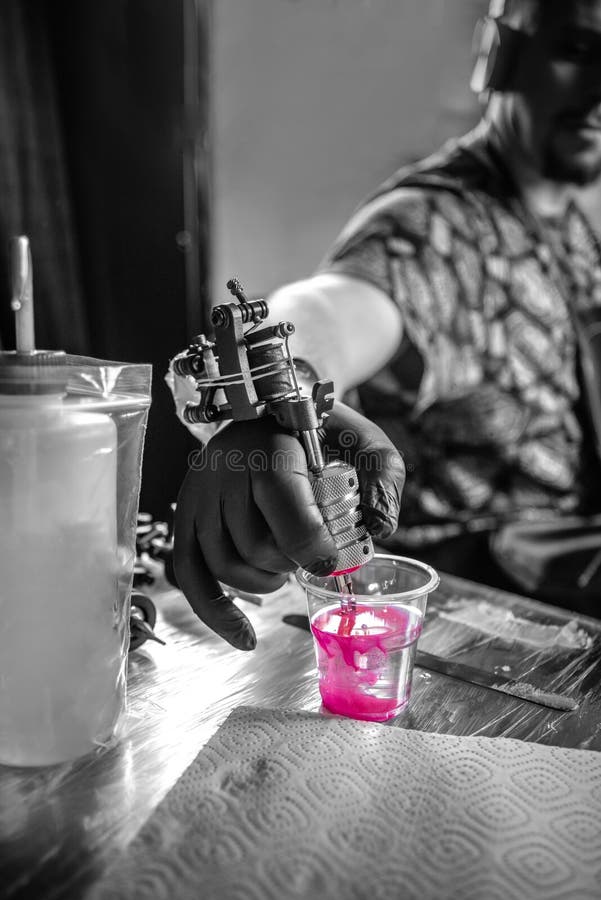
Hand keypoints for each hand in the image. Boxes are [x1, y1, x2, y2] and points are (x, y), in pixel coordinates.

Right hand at [173, 402, 404, 649]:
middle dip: (293, 561)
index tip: (332, 559)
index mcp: (269, 445)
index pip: (282, 503)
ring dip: (264, 581)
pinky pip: (189, 576)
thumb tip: (380, 528)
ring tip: (286, 564)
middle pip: (256, 544)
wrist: (269, 411)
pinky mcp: (186, 516)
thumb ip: (384, 475)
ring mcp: (199, 494)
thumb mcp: (362, 439)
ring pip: (226, 564)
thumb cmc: (319, 431)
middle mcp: (224, 468)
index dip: (311, 543)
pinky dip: (216, 612)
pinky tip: (244, 636)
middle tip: (312, 550)